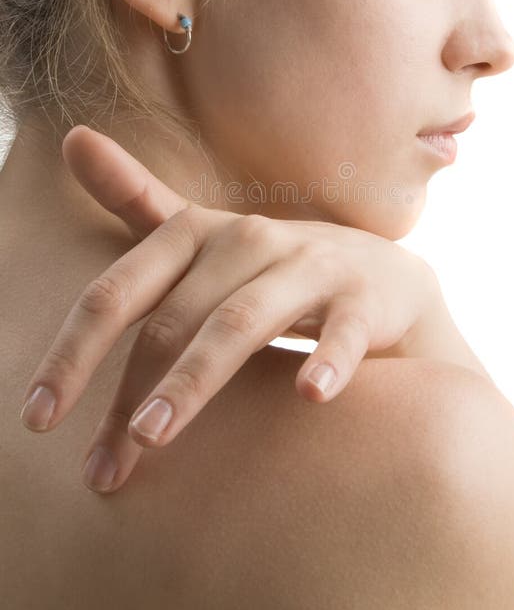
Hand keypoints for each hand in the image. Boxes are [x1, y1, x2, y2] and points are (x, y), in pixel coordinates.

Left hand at [19, 126, 442, 491]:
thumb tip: (71, 138)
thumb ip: (136, 198)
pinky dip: (328, 360)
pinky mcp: (362, 299)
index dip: (72, 352)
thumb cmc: (271, 267)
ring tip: (152, 435)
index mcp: (197, 232)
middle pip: (173, 318)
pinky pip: (343, 331)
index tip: (38, 418)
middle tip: (101, 470)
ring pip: (240, 322)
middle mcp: (248, 240)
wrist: (380, 275)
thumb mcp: (201, 232)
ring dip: (194, 379)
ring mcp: (308, 266)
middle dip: (130, 394)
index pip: (118, 291)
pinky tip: (310, 395)